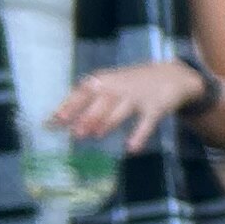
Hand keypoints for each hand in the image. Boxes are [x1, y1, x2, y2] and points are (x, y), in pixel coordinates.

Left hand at [52, 59, 208, 153]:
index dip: (68, 107)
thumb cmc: (129, 84)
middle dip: (88, 117)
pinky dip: (140, 135)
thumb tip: (58, 120)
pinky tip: (132, 148)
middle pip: (101, 102)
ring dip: (109, 122)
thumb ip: (86, 101)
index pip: (82, 93)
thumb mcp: (108, 85)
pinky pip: (147, 123)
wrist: (171, 75)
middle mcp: (119, 87)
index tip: (53, 122)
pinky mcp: (156, 107)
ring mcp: (138, 97)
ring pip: (121, 110)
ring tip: (97, 135)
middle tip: (75, 133)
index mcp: (103, 81)